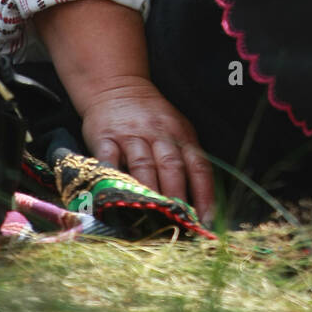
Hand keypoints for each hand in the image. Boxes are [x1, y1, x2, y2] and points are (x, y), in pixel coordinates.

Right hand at [81, 77, 213, 223]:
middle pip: (172, 167)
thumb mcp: (175, 130)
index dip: (204, 194)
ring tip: (152, 221)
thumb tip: (196, 204)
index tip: (205, 220)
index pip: (198, 165)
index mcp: (181, 134)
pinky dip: (113, 181)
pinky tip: (115, 201)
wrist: (117, 87)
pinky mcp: (105, 138)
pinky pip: (109, 161)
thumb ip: (184, 160)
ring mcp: (131, 136)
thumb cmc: (151, 117)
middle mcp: (159, 134)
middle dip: (176, 199)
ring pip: (143, 166)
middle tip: (178, 225)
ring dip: (149, 194)